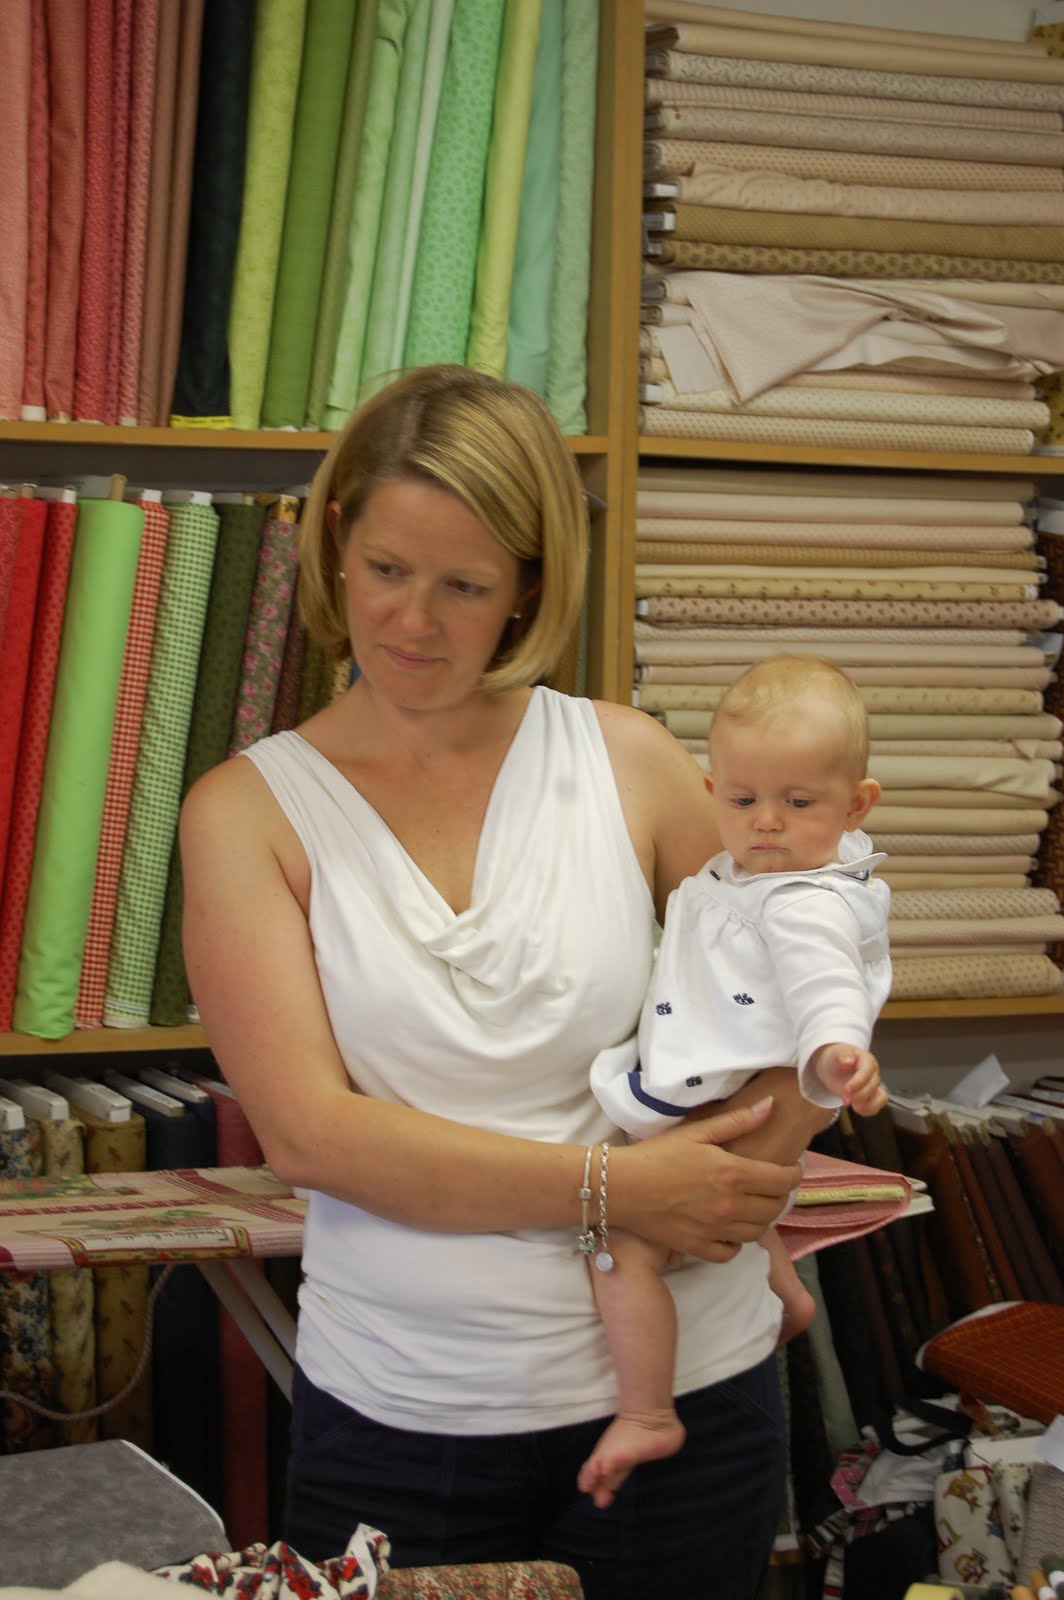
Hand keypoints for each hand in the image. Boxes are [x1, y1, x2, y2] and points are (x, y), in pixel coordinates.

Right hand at [612, 1097, 801, 1263]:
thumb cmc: (657, 1154)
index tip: (792, 1169)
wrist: (620, 1187)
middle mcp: (730, 1206)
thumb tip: (770, 1106)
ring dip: (762, 1218)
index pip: (781, 1180)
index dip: (793, 1175)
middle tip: (772, 1185)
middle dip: (780, 1195)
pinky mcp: (698, 1246)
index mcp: (732, 1173)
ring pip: (757, 1232)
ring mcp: (715, 1230)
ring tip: (754, 1205)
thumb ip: (737, 1121)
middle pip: (774, 1208)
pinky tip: (730, 1228)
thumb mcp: (697, 1132)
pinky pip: (731, 1252)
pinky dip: (737, 1242)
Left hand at [815, 1043, 887, 1116]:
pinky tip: (856, 1109)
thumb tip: (849, 1060)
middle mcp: (874, 1073)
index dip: (858, 1082)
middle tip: (844, 1099)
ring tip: (853, 1106)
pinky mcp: (873, 1096)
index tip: (846, 1090)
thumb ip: (842, 1055)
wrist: (834, 1066)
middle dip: (859, 1095)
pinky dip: (869, 1110)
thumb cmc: (835, 1058)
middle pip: (873, 1086)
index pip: (867, 1071)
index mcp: (866, 1060)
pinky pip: (878, 1105)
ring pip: (881, 1097)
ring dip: (868, 1104)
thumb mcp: (835, 1054)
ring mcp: (874, 1085)